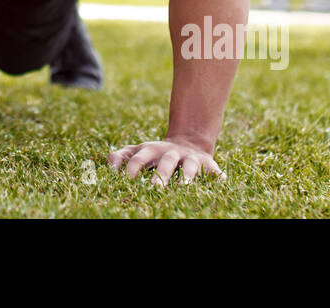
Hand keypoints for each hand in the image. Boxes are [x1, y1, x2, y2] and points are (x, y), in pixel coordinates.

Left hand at [108, 136, 225, 186]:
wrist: (188, 142)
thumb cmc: (156, 153)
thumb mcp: (137, 150)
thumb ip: (120, 155)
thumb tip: (108, 165)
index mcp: (150, 150)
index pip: (138, 157)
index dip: (131, 167)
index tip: (124, 180)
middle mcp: (170, 153)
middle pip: (164, 162)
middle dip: (160, 175)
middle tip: (154, 188)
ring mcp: (189, 158)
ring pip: (189, 167)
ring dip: (187, 177)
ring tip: (184, 189)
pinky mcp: (207, 164)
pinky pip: (214, 171)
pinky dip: (218, 177)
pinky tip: (221, 183)